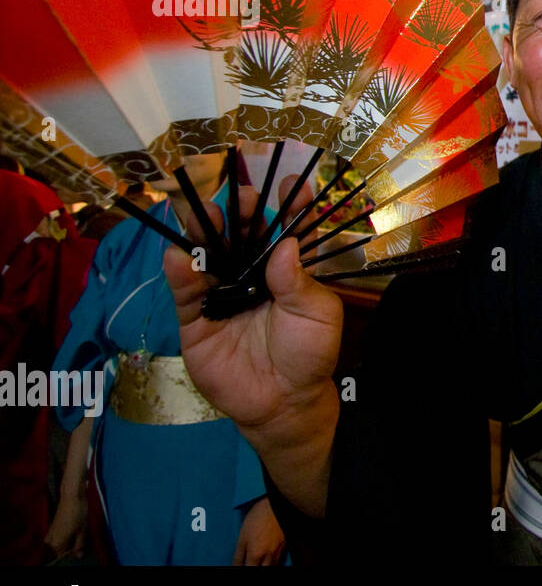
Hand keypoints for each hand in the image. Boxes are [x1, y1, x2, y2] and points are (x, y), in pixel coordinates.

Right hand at [44, 486, 86, 560]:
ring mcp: (50, 534)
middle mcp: (50, 541)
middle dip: (70, 550)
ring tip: (78, 536)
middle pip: (60, 551)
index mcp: (57, 544)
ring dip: (68, 543)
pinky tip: (74, 532)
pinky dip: (65, 538)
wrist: (71, 496)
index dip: (73, 556)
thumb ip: (79, 545)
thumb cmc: (78, 512)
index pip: (63, 557)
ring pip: (59, 545)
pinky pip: (57, 538)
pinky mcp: (51, 528)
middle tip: (81, 544)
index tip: (81, 552)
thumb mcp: (82, 531)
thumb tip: (78, 556)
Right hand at [162, 176, 342, 513]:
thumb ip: (299, 282)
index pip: (285, 230)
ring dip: (203, 233)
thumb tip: (285, 244)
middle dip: (238, 212)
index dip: (287, 205)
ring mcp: (222, 294)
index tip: (288, 183)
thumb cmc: (309, 355)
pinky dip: (181, 272)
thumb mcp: (317, 316)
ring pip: (208, 256)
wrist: (283, 403)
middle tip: (239, 198)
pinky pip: (186, 292)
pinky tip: (179, 256)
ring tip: (203, 216)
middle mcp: (252, 275)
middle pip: (240, 235)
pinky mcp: (196, 318)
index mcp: (286, 270)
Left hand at [233, 497, 285, 564]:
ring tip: (259, 562)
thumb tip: (235, 565)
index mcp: (255, 554)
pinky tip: (269, 559)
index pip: (247, 570)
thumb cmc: (258, 517)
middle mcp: (268, 556)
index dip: (242, 569)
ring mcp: (278, 551)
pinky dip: (274, 562)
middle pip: (262, 570)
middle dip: (255, 568)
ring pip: (272, 567)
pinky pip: (279, 559)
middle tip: (250, 563)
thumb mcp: (243, 536)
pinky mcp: (285, 545)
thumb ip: (238, 555)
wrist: (275, 504)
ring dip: (265, 567)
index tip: (240, 566)